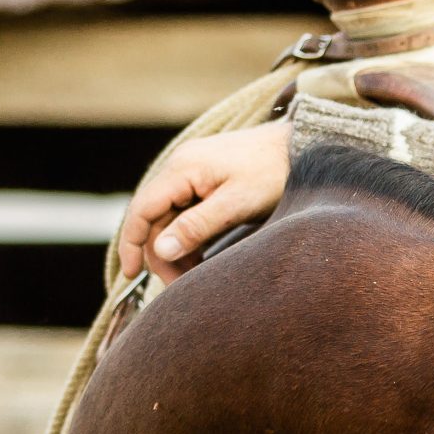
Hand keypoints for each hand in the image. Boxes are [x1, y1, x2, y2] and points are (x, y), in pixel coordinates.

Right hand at [118, 121, 294, 282]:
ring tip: (192, 278)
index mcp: (182, 169)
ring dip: (177, 249)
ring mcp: (194, 174)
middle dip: (161, 254)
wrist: (303, 146)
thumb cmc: (274, 172)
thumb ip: (197, 226)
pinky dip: (191, 238)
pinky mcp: (209, 182)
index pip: (142, 209)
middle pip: (155, 217)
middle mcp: (181, 168)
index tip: (131, 275)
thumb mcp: (237, 203)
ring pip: (172, 218)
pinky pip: (188, 213)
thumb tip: (160, 250)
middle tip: (177, 286)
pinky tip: (201, 260)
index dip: (132, 243)